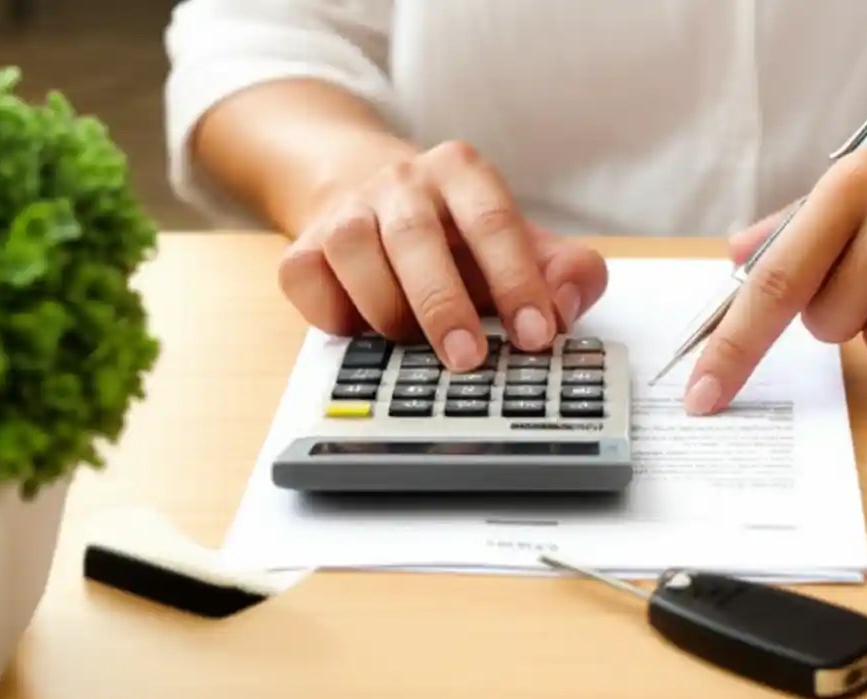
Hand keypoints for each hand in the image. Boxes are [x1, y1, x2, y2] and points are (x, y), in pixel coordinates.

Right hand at [278, 140, 607, 370]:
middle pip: (417, 237)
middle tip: (468, 359)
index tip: (536, 334)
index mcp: (461, 173)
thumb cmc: (451, 233)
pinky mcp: (300, 247)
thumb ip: (562, 270)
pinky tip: (361, 330)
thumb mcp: (517, 242)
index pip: (493, 221)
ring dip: (387, 310)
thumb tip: (565, 307)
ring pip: (354, 253)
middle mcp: (400, 183)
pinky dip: (333, 315)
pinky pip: (308, 281)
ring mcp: (345, 211)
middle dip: (443, 304)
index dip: (516, 280)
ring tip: (413, 343)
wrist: (361, 192)